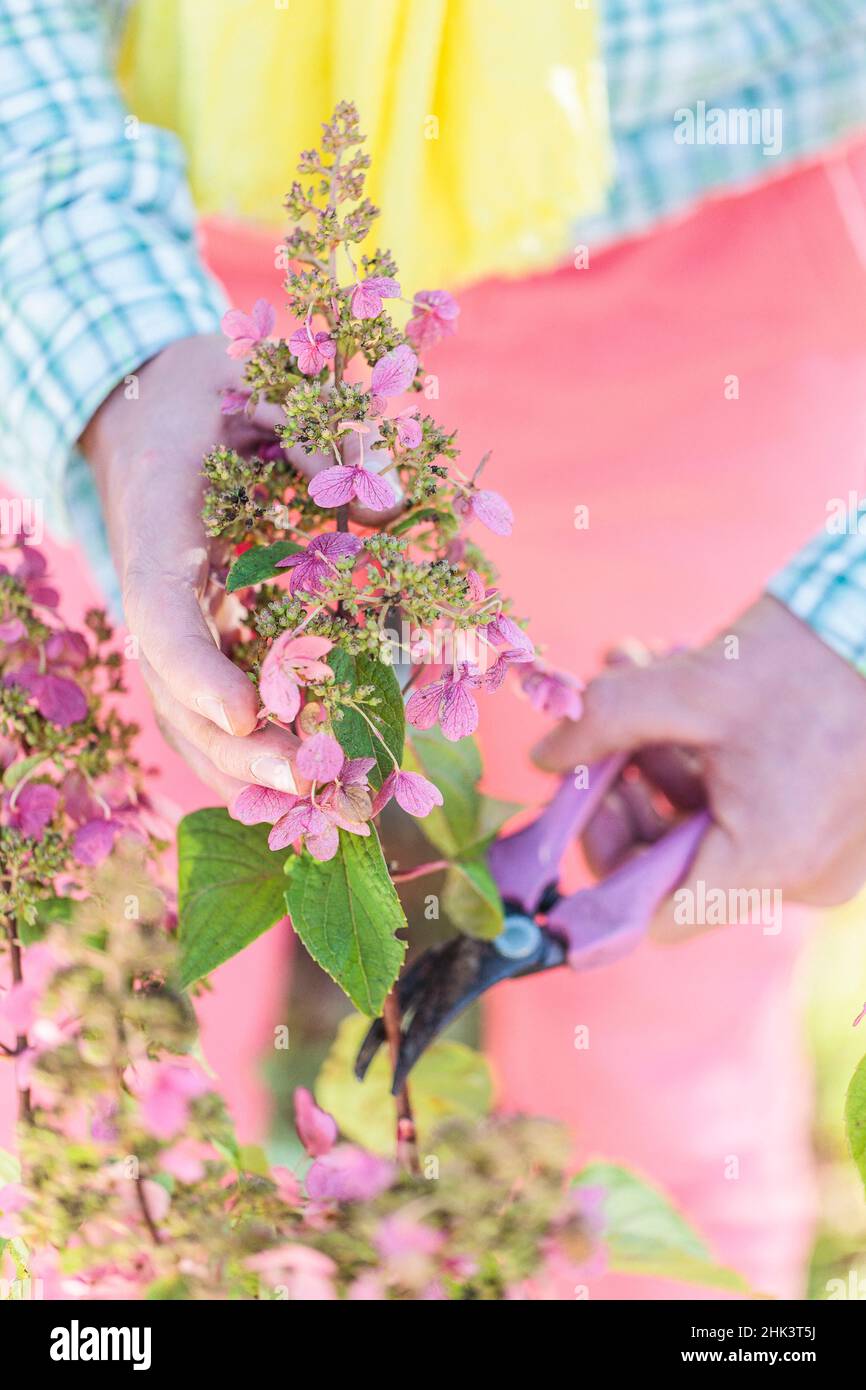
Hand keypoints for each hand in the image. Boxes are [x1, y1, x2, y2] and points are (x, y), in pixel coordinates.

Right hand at [81, 333, 399, 797]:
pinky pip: (206, 706)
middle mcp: (153, 586)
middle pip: (172, 691)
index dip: (199, 671)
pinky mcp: (194, 635)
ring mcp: (168, 620)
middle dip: (236, 750)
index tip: (251, 716)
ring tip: (321, 807)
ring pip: (185, 715)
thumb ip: (321, 435)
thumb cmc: (208, 387)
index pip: (161, 613)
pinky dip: (244, 754)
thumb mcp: (261, 382)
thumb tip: (390, 507)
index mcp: (157, 524)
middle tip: (313, 787)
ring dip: (244, 770)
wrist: (147, 404)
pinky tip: (299, 787)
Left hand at [532, 595, 865, 938]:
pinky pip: (753, 814)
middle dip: (628, 791)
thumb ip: (602, 724)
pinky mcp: (836, 827)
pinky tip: (684, 692)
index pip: (656, 918)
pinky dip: (710, 764)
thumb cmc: (808, 660)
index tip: (580, 799)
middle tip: (603, 736)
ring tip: (641, 682)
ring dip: (662, 762)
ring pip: (710, 832)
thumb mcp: (689, 687)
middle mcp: (802, 877)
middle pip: (676, 867)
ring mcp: (825, 856)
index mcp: (768, 860)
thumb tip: (546, 756)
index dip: (604, 863)